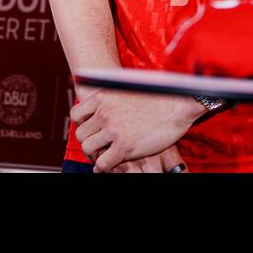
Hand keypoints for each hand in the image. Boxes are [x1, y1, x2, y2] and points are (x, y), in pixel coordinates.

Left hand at [71, 90, 200, 171]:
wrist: (177, 104)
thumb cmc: (158, 94)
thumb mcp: (127, 84)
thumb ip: (113, 91)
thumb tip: (107, 91)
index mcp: (103, 97)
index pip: (76, 114)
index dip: (81, 125)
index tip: (89, 130)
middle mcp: (104, 113)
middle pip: (81, 133)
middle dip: (87, 141)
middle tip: (95, 147)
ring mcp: (114, 130)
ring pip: (88, 148)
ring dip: (93, 155)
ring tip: (101, 157)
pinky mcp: (125, 147)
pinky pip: (103, 163)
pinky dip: (102, 168)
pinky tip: (106, 167)